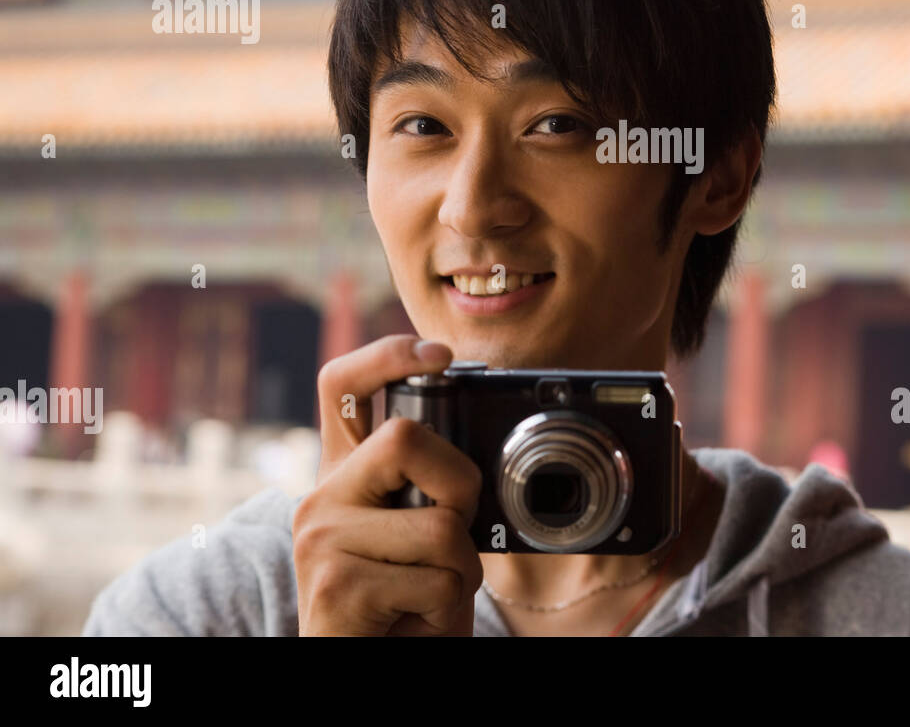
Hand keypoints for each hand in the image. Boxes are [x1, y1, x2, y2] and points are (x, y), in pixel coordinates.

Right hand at [293, 335, 483, 635]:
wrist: (364, 673)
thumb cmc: (401, 606)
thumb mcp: (412, 534)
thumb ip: (424, 489)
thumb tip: (471, 456)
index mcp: (341, 475)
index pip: (342, 385)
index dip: (387, 354)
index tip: (437, 354)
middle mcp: (320, 498)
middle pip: (407, 438)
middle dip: (458, 486)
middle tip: (450, 532)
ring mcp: (321, 540)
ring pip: (440, 527)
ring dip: (459, 570)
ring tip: (426, 593)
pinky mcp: (337, 586)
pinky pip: (437, 580)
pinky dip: (446, 608)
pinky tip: (411, 619)